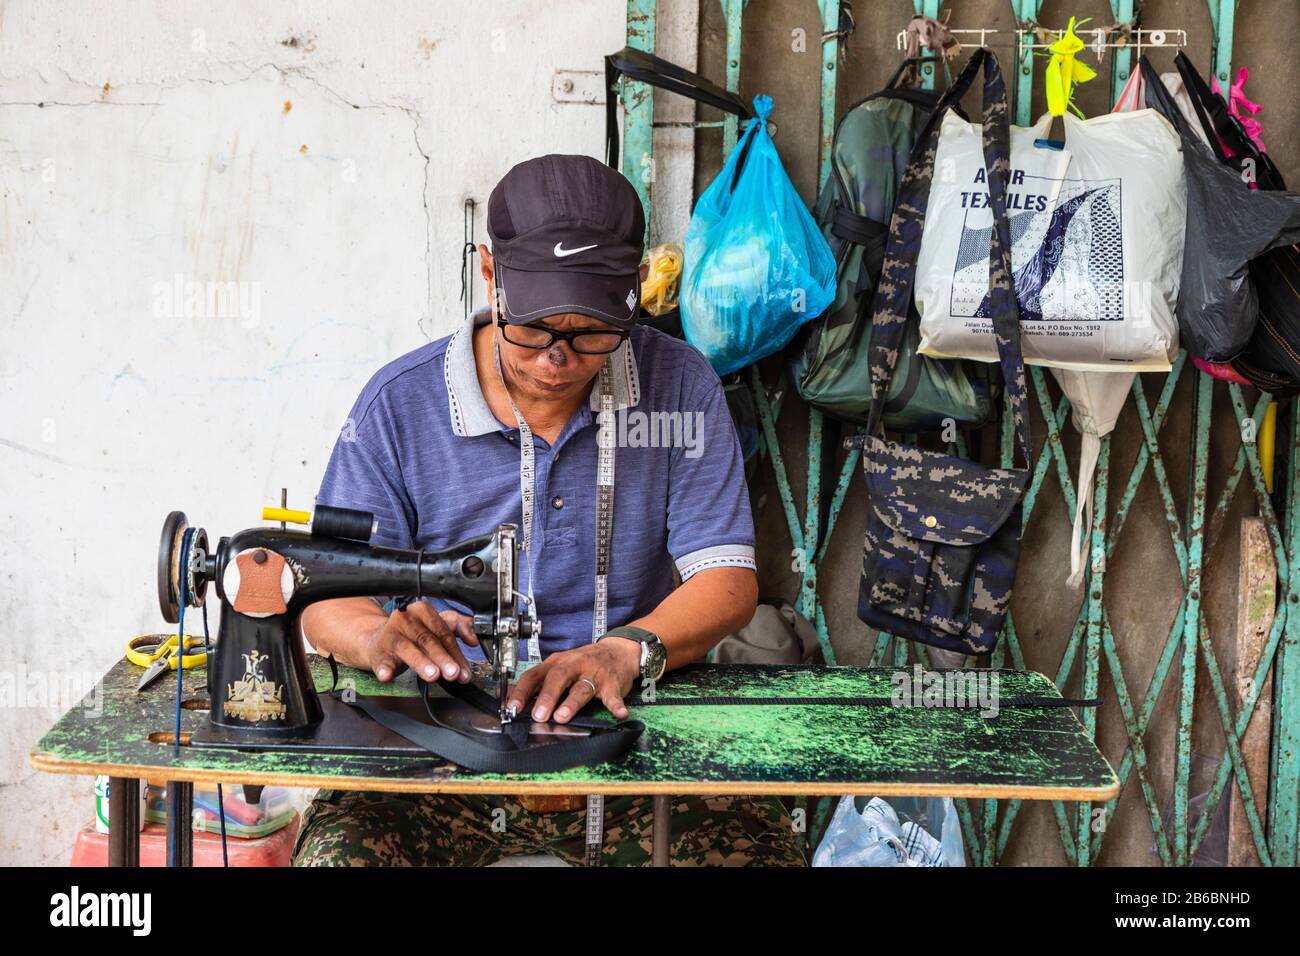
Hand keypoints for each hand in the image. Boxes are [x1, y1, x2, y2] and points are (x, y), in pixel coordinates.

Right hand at [361, 603, 477, 683]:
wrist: (378, 640)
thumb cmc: (411, 635)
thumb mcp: (435, 627)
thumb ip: (457, 628)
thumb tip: (475, 639)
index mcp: (422, 611)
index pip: (443, 631)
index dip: (456, 652)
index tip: (464, 670)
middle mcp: (405, 620)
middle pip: (427, 640)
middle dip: (443, 658)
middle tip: (453, 673)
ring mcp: (389, 635)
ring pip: (407, 648)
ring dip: (421, 663)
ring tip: (433, 675)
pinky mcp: (377, 652)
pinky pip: (381, 661)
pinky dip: (384, 668)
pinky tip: (387, 676)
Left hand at [506, 639, 639, 722]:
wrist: (618, 651)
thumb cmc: (583, 662)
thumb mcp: (558, 666)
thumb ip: (536, 682)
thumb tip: (506, 695)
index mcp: (557, 663)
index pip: (535, 675)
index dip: (522, 691)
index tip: (512, 707)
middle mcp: (574, 665)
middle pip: (558, 678)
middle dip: (547, 696)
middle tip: (538, 715)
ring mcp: (594, 674)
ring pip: (582, 687)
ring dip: (572, 702)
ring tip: (562, 716)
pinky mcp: (612, 684)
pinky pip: (613, 696)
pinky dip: (616, 705)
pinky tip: (618, 713)